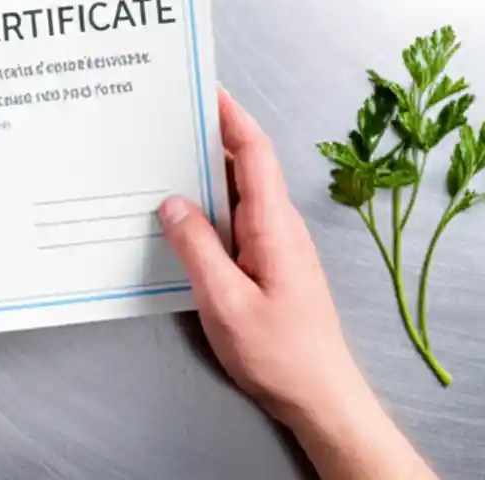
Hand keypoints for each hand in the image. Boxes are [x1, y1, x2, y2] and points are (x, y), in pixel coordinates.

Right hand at [159, 89, 434, 479]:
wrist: (321, 397)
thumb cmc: (279, 353)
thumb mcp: (226, 301)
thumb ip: (196, 248)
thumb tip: (172, 203)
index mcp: (273, 225)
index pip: (254, 152)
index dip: (230, 115)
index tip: (204, 87)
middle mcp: (279, 226)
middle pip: (245, 166)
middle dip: (209, 137)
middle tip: (167, 121)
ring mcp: (276, 246)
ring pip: (238, 194)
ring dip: (206, 174)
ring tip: (163, 162)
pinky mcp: (269, 265)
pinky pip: (235, 221)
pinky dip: (209, 207)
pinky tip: (181, 217)